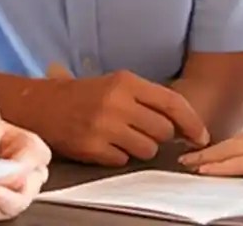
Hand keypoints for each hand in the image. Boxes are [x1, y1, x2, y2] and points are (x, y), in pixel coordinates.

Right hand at [34, 69, 209, 165]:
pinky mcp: (92, 147)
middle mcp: (117, 102)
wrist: (41, 105)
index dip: (192, 122)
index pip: (172, 103)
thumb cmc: (84, 95)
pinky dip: (118, 156)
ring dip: (140, 148)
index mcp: (126, 82)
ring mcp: (104, 126)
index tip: (201, 136)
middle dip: (159, 136)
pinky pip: (123, 161)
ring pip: (147, 149)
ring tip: (121, 137)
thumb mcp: (116, 85)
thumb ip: (147, 100)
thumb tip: (185, 125)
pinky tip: (104, 144)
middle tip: (141, 130)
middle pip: (163, 131)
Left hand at [179, 104, 242, 176]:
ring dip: (206, 159)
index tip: (213, 150)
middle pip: (231, 142)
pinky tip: (204, 170)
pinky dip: (220, 167)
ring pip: (230, 153)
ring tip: (187, 164)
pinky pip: (240, 165)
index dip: (229, 145)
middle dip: (207, 151)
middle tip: (185, 156)